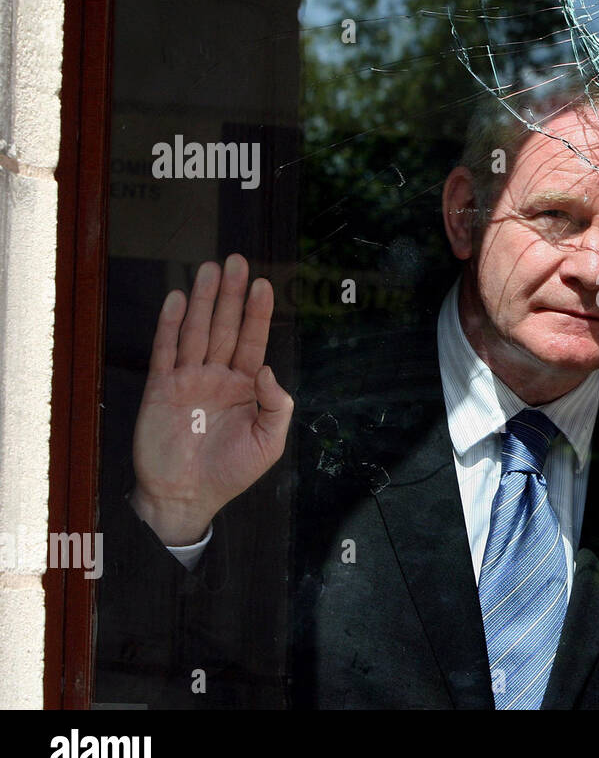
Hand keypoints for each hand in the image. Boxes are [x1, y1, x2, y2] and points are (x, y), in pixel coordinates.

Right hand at [130, 254, 293, 545]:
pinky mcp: (161, 389)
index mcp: (246, 387)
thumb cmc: (231, 472)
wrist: (185, 498)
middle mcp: (217, 377)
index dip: (258, 312)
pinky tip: (178, 300)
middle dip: (232, 295)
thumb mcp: (269, 443)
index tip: (264, 284)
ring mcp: (188, 380)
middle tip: (237, 260)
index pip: (254, 341)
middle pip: (226, 327)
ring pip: (197, 331)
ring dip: (204, 301)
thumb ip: (277, 405)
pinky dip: (170, 325)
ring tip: (210, 268)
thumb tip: (271, 369)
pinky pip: (166, 351)